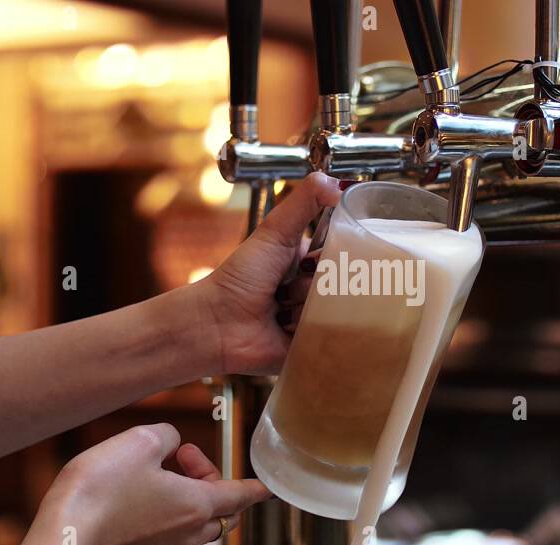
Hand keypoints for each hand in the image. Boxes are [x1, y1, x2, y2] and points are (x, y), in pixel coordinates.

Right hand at [14, 423, 269, 544]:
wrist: (62, 534)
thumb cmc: (100, 489)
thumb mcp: (141, 441)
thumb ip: (168, 435)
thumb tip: (171, 441)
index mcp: (198, 505)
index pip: (243, 495)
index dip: (257, 487)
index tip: (269, 486)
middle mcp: (188, 533)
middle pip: (220, 509)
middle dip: (210, 478)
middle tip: (184, 454)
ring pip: (195, 522)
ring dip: (189, 494)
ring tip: (160, 470)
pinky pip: (169, 533)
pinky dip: (168, 512)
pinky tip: (141, 494)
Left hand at [199, 172, 340, 374]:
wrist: (217, 324)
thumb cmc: (240, 277)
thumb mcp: (275, 231)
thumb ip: (305, 202)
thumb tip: (339, 182)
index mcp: (306, 262)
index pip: (343, 255)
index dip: (338, 257)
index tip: (322, 261)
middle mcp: (312, 290)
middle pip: (343, 285)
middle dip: (320, 286)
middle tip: (291, 288)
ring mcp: (312, 320)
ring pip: (337, 312)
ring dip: (309, 309)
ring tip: (283, 310)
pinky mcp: (311, 346)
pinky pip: (331, 338)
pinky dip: (313, 332)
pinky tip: (292, 329)